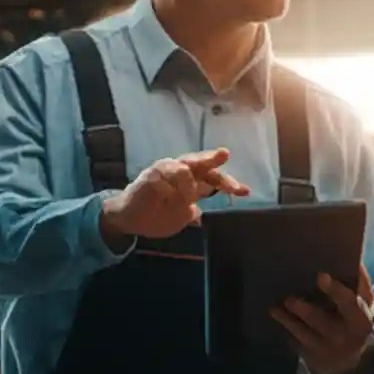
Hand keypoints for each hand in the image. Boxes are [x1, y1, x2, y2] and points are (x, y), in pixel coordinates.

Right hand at [100, 148, 249, 246]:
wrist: (128, 219)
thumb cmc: (156, 215)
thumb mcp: (179, 216)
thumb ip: (190, 211)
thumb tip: (199, 214)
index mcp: (190, 180)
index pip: (212, 177)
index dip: (228, 183)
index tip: (245, 192)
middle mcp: (178, 171)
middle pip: (198, 161)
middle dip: (211, 159)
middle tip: (224, 154)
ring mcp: (163, 171)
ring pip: (182, 167)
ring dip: (188, 182)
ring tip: (188, 197)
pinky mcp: (149, 177)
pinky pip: (162, 177)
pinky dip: (169, 187)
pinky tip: (168, 195)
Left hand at [271, 268, 373, 373]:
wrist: (349, 361)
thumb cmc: (352, 319)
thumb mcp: (362, 304)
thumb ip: (359, 284)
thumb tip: (351, 258)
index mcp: (360, 319)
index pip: (349, 303)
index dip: (335, 290)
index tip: (320, 275)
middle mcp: (345, 337)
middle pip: (322, 321)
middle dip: (305, 310)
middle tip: (289, 299)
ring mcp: (327, 349)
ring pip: (304, 333)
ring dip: (288, 319)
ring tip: (275, 308)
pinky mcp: (311, 357)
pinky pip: (295, 341)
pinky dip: (285, 327)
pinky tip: (275, 314)